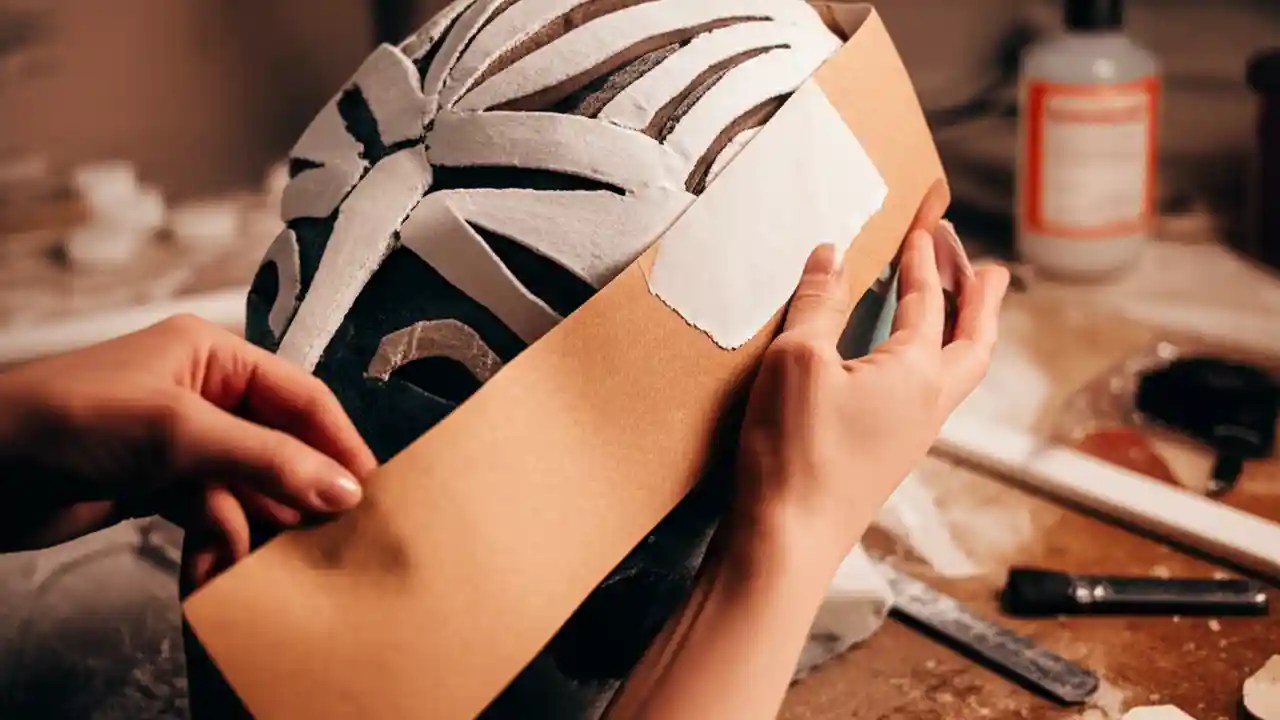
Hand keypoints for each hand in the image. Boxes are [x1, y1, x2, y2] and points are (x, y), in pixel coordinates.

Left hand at [0, 314, 375, 587]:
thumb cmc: (61, 419)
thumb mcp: (179, 432)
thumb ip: (267, 460)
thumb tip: (340, 485)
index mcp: (213, 357)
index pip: (301, 397)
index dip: (338, 443)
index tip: (368, 489)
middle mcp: (204, 395)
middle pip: (279, 447)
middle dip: (294, 495)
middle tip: (323, 536)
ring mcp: (183, 444)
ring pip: (248, 491)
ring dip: (248, 532)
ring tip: (253, 563)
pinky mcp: (160, 487)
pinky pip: (212, 518)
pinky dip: (214, 546)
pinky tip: (209, 571)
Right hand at [733, 230, 1008, 568]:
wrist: (787, 539)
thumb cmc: (795, 451)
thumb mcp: (797, 361)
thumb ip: (818, 304)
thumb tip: (831, 257)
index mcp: (914, 373)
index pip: (928, 302)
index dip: (924, 260)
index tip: (926, 228)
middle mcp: (927, 404)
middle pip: (974, 344)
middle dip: (982, 302)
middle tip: (988, 271)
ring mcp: (912, 436)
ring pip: (958, 375)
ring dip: (965, 335)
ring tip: (959, 313)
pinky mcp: (887, 458)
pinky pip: (930, 398)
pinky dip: (934, 366)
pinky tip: (905, 370)